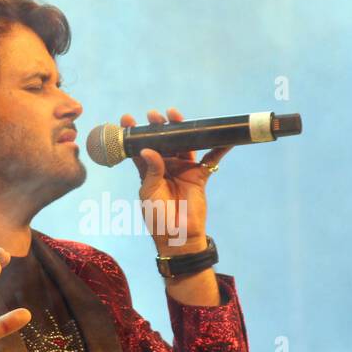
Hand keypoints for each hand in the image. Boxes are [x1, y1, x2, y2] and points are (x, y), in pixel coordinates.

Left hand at [121, 107, 230, 253]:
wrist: (178, 236)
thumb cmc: (157, 217)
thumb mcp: (149, 192)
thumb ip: (151, 170)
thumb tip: (148, 149)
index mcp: (148, 171)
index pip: (140, 147)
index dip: (134, 133)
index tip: (127, 118)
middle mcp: (165, 167)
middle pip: (163, 141)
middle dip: (159, 126)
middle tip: (155, 115)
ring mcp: (183, 170)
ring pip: (184, 145)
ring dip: (182, 130)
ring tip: (176, 115)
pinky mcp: (199, 176)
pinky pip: (210, 159)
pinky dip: (219, 149)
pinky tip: (225, 138)